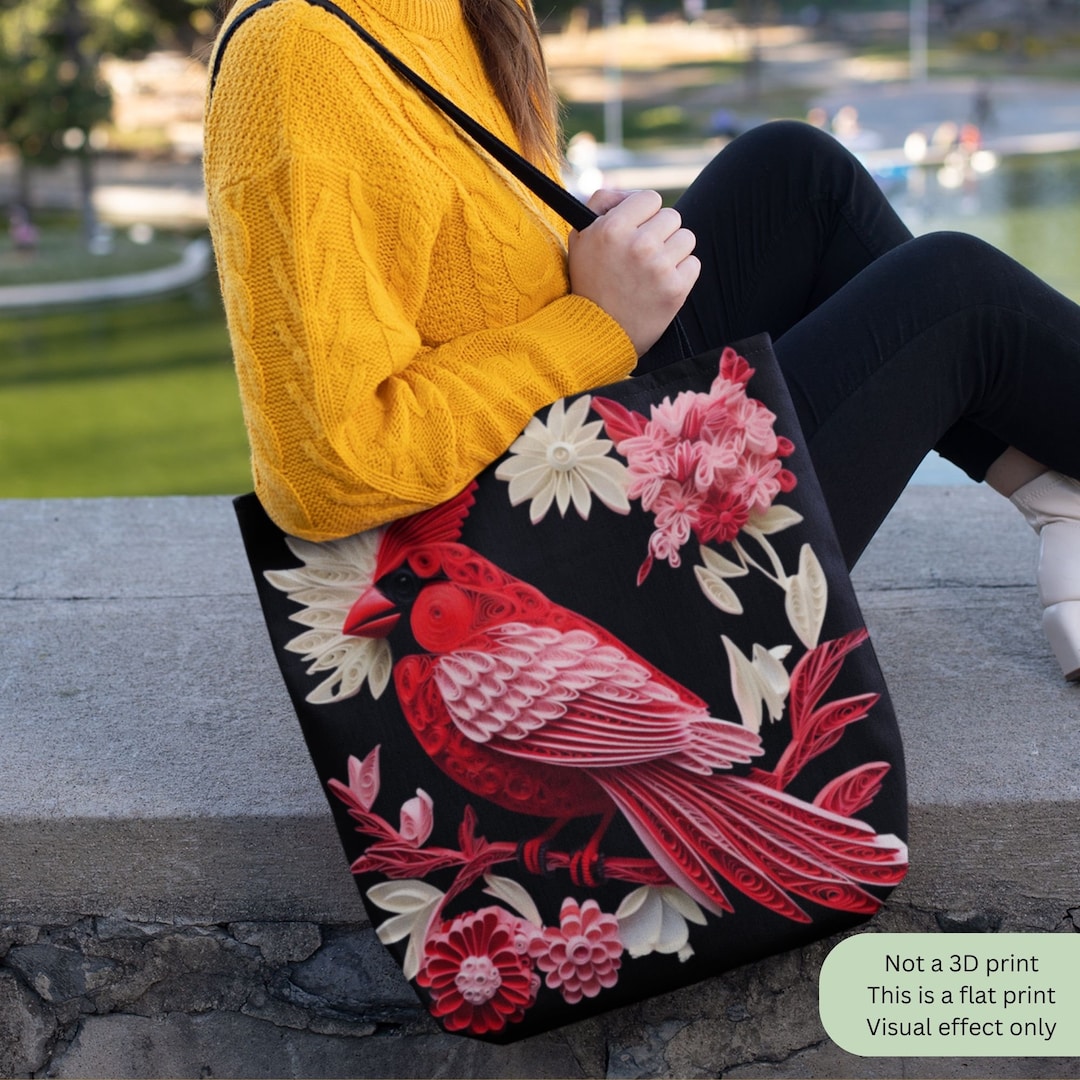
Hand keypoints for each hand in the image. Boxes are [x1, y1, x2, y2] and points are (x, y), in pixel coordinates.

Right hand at [568, 189, 699, 356]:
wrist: (597, 334)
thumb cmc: (589, 283)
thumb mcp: (581, 238)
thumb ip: (601, 204)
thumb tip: (630, 193)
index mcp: (612, 228)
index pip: (651, 198)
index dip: (645, 214)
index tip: (638, 229)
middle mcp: (638, 244)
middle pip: (672, 216)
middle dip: (660, 233)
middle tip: (644, 255)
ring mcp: (659, 267)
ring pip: (686, 238)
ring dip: (673, 252)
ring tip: (653, 270)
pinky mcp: (675, 289)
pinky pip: (693, 264)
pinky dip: (681, 274)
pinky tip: (660, 285)